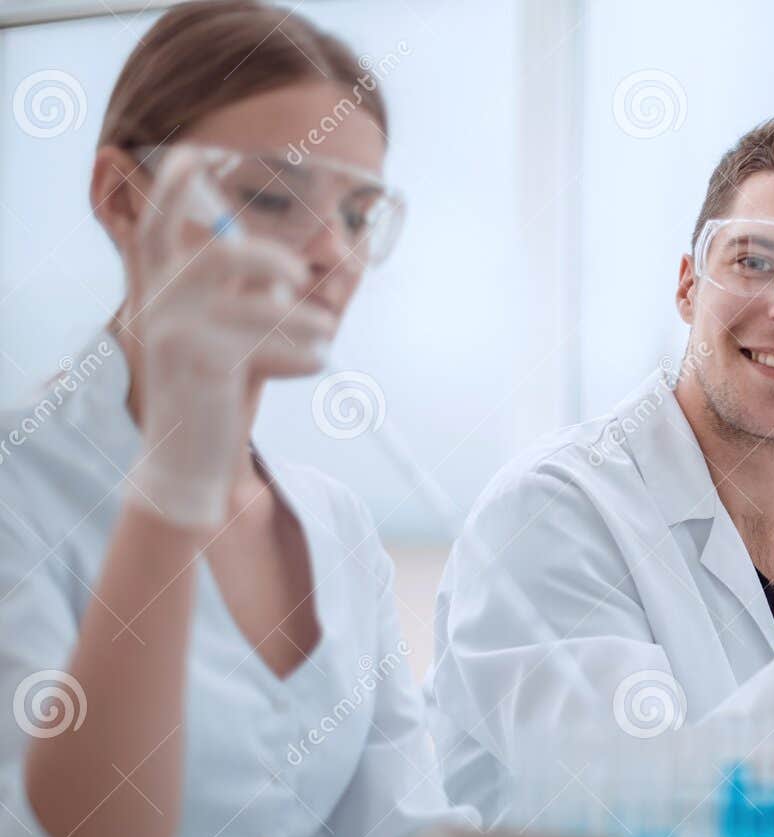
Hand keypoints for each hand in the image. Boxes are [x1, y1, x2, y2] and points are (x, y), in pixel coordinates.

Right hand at [123, 146, 333, 526]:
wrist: (187, 459)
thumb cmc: (215, 390)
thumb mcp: (224, 335)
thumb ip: (241, 297)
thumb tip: (283, 269)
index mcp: (162, 288)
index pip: (160, 225)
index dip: (174, 186)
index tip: (200, 152)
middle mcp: (161, 302)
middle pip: (222, 255)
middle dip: (270, 260)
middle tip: (300, 278)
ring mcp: (176, 332)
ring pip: (259, 303)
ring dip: (304, 318)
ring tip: (326, 333)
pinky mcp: (201, 363)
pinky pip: (269, 344)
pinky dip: (303, 355)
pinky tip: (314, 366)